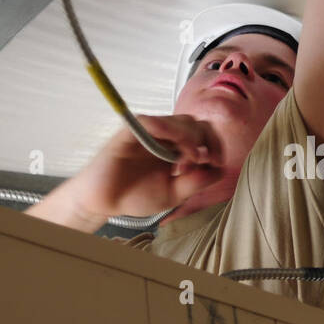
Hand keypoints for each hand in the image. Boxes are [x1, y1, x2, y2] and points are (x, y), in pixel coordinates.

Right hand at [71, 113, 225, 221]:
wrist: (104, 202)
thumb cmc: (134, 196)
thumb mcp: (174, 194)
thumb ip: (196, 182)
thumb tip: (219, 169)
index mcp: (177, 149)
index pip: (205, 135)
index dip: (215, 145)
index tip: (216, 162)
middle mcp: (166, 138)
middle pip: (197, 124)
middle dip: (205, 142)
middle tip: (199, 164)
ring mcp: (150, 133)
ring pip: (180, 121)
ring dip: (189, 139)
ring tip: (183, 163)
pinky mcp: (132, 132)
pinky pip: (152, 121)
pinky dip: (166, 128)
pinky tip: (174, 145)